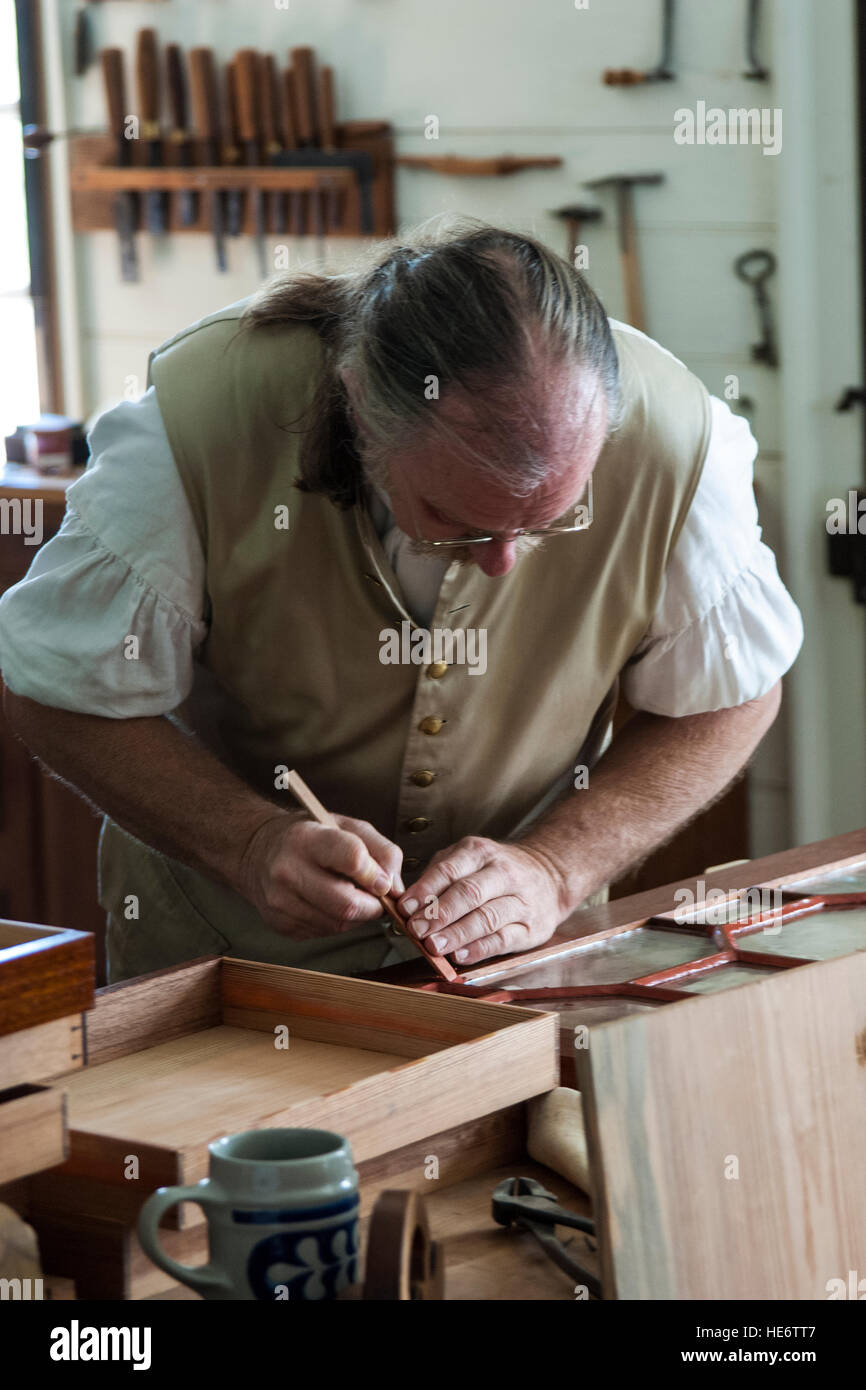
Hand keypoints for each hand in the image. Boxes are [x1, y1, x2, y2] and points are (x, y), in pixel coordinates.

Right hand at [238, 813, 403, 938]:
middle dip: (373, 905)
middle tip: (376, 896)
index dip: (375, 873)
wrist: (256, 852)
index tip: (383, 880)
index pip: (351, 858)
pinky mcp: (281, 925)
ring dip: (357, 915)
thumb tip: (396, 886)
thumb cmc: (308, 836)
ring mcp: (281, 902)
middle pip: (347, 904)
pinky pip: (325, 932)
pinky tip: (330, 903)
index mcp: (306, 839)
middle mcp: (288, 871)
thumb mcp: (345, 825)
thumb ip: (380, 849)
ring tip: (351, 894)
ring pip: (339, 924)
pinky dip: (338, 922)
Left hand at [395, 836, 566, 964]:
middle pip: (469, 893)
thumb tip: (406, 903)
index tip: (406, 908)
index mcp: (480, 853)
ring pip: (486, 918)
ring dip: (457, 934)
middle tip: (416, 930)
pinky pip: (503, 940)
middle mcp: (503, 873)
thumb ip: (438, 876)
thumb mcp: (468, 859)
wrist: (550, 876)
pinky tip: (460, 956)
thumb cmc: (495, 871)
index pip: (450, 870)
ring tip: (434, 946)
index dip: (426, 890)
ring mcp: (520, 901)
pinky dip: (479, 949)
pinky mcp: (531, 928)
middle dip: (439, 914)